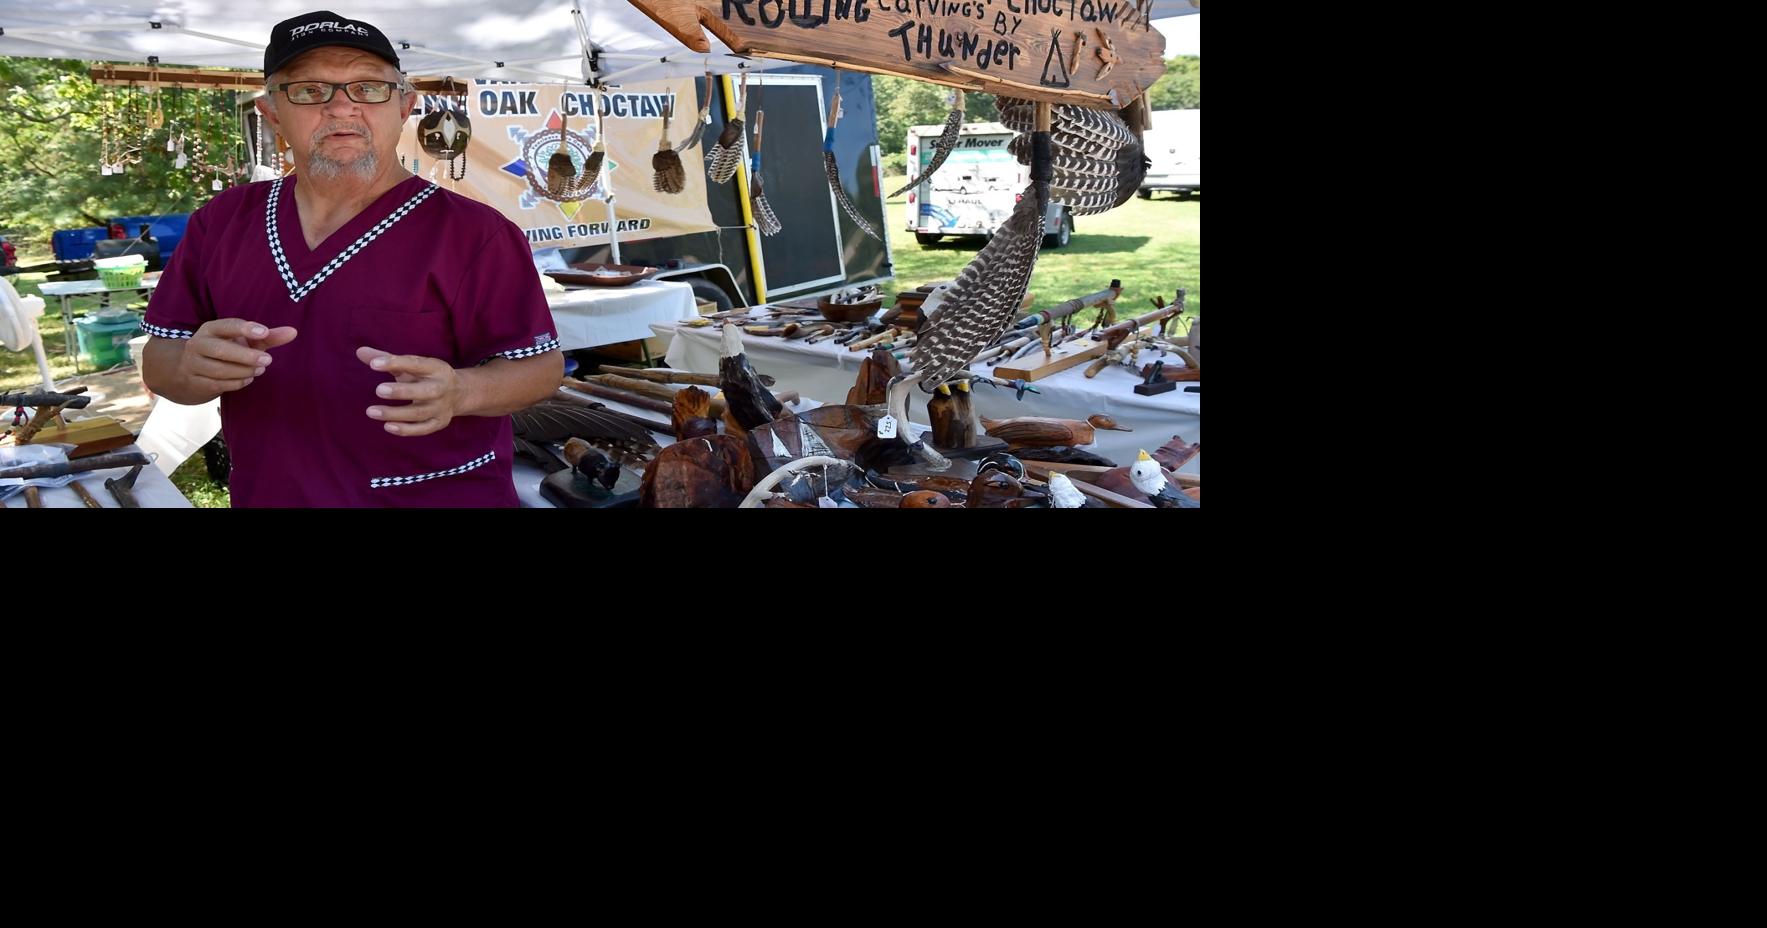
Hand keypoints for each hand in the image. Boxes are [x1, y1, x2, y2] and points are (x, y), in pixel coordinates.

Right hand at [181, 318, 297, 394]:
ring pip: (219, 370)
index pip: (226, 326)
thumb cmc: (225, 350)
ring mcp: (194, 364)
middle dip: (246, 356)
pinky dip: (236, 382)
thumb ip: (268, 337)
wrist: (189, 370)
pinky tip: (248, 378)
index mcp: (211, 329)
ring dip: (243, 371)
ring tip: (260, 369)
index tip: (264, 331)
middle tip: (267, 360)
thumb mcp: (244, 341)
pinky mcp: (195, 381)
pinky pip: (218, 384)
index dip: (245, 328)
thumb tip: (293, 332)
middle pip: (220, 350)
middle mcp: (198, 344)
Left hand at [357, 346, 464, 436]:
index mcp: (436, 368)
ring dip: (395, 413)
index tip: (374, 364)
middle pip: (424, 391)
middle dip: (402, 392)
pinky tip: (387, 426)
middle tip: (379, 390)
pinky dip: (406, 429)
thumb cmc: (426, 376)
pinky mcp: (439, 422)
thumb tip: (360, 352)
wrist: (459, 392)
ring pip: (419, 413)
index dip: (396, 363)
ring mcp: (441, 407)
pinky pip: (423, 429)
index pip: (416, 364)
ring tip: (371, 411)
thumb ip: (386, 359)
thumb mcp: (411, 365)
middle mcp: (441, 388)